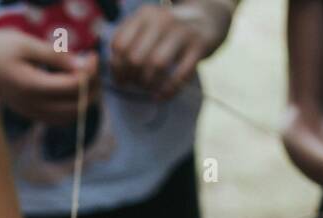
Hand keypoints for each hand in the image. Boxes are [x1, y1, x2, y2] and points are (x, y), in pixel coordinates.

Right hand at [0, 27, 99, 125]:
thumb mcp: (26, 44)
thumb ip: (56, 56)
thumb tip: (82, 66)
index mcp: (32, 87)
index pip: (74, 87)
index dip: (90, 72)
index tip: (92, 55)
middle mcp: (32, 106)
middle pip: (77, 106)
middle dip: (92, 86)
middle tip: (91, 65)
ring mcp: (30, 113)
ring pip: (70, 116)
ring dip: (83, 98)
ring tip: (84, 76)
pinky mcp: (28, 114)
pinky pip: (58, 118)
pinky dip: (71, 106)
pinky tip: (70, 87)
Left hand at [109, 0, 228, 99]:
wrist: (208, 19)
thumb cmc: (170, 30)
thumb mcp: (148, 26)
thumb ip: (130, 41)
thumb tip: (113, 71)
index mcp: (144, 15)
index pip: (120, 45)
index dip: (116, 68)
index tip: (121, 80)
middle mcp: (162, 20)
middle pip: (135, 58)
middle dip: (132, 78)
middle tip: (136, 85)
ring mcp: (182, 32)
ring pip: (156, 65)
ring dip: (149, 84)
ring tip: (149, 89)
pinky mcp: (199, 46)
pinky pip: (180, 74)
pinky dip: (168, 90)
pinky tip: (162, 96)